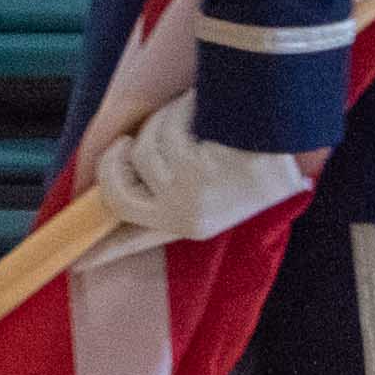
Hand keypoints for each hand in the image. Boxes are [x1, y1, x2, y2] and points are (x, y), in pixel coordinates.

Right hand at [84, 100, 314, 250]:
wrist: (298, 134)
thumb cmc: (257, 151)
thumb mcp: (214, 177)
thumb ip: (168, 182)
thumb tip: (114, 176)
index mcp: (188, 224)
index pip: (131, 241)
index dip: (102, 250)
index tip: (76, 264)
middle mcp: (185, 219)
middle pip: (115, 194)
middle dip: (113, 161)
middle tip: (126, 141)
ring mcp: (190, 198)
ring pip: (143, 152)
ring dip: (164, 122)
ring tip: (198, 117)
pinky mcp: (196, 174)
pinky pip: (165, 132)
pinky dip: (183, 110)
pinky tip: (208, 109)